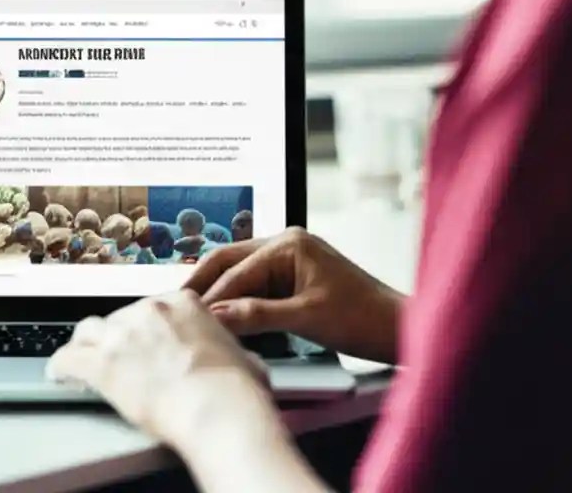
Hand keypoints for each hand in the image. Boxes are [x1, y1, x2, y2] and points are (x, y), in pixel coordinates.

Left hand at [47, 289, 274, 445]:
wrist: (215, 406)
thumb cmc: (234, 389)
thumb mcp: (244, 359)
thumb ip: (230, 352)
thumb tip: (240, 363)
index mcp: (183, 304)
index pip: (155, 309)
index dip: (147, 327)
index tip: (146, 340)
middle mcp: (148, 311)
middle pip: (120, 318)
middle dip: (119, 338)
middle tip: (119, 357)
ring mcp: (121, 335)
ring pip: (89, 332)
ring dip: (86, 345)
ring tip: (82, 358)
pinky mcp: (100, 364)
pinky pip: (68, 359)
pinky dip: (61, 367)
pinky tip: (59, 374)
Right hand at [186, 227, 403, 363]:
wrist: (398, 328)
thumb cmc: (363, 318)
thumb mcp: (306, 318)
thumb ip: (257, 315)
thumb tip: (214, 318)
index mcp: (288, 244)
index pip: (235, 271)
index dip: (209, 298)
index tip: (186, 318)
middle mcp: (286, 243)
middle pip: (228, 260)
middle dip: (202, 284)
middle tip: (174, 307)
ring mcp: (290, 258)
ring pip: (238, 272)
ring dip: (217, 292)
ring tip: (191, 313)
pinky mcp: (293, 276)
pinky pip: (253, 283)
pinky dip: (236, 299)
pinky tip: (222, 315)